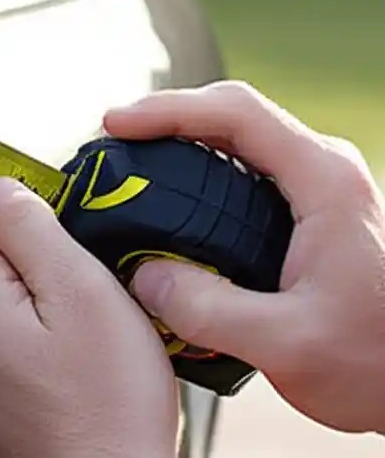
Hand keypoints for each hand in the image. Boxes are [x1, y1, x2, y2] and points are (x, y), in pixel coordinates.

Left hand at [0, 177, 178, 457]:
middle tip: (77, 267)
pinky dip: (36, 330)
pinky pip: (2, 334)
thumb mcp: (85, 296)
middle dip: (21, 243)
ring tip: (83, 316)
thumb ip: (33, 231)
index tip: (34, 198)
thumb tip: (0, 187)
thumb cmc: (106, 416)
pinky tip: (75, 351)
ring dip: (32, 289)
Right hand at [107, 80, 384, 433]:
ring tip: (134, 169)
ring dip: (183, 144)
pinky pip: (250, 171)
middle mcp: (328, 172)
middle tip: (114, 144)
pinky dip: (203, 172)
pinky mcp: (316, 214)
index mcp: (326, 183)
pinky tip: (175, 204)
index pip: (235, 112)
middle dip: (166, 120)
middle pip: (233, 115)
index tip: (116, 125)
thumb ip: (206, 309)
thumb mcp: (286, 345)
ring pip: (241, 141)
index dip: (166, 109)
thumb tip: (144, 276)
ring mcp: (324, 190)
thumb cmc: (382, 362)